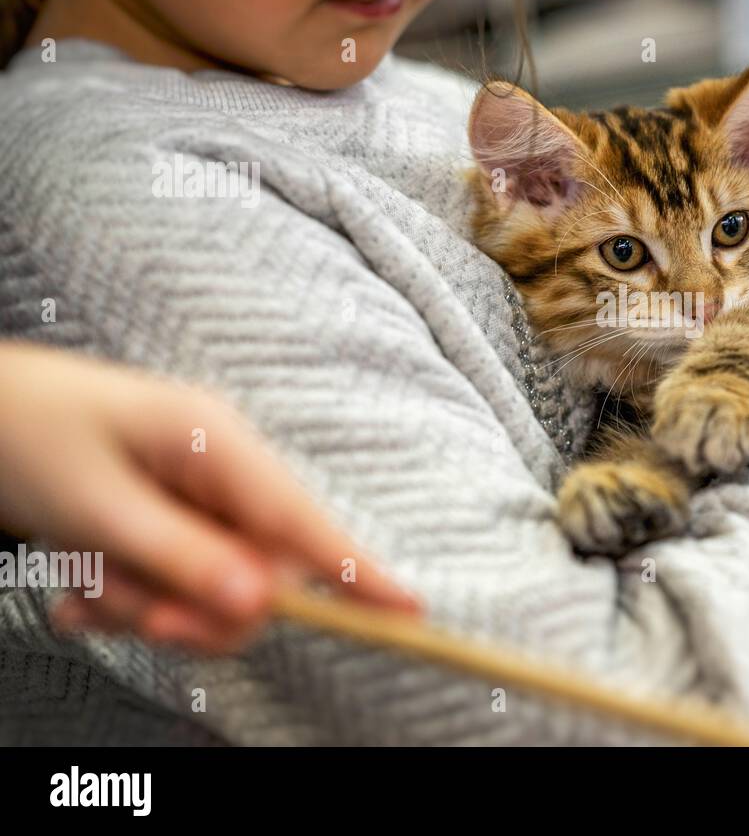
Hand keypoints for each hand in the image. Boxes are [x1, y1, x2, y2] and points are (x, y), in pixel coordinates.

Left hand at [0, 343, 419, 653]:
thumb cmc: (24, 434)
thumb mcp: (96, 506)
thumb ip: (182, 558)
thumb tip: (261, 606)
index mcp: (218, 442)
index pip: (302, 519)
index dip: (357, 568)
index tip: (409, 609)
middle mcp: (222, 468)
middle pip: (256, 571)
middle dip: (193, 608)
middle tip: (132, 617)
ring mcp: (197, 493)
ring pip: (212, 586)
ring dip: (146, 605)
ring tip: (81, 586)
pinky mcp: (171, 517)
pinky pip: (175, 582)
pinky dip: (127, 600)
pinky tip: (78, 591)